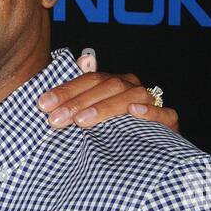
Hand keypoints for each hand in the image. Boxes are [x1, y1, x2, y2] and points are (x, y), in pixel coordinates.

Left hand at [38, 48, 179, 132]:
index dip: (65, 90)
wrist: (143, 151)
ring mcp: (150, 102)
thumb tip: (83, 58)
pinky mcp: (168, 122)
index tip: (43, 104)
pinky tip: (134, 112)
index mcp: (111, 83)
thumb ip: (79, 90)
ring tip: (82, 121)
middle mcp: (130, 87)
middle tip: (55, 120)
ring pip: (130, 96)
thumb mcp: (88, 113)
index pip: (88, 79)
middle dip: (77, 103)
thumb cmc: (110, 130)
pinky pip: (164, 113)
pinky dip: (150, 112)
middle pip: (106, 86)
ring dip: (105, 108)